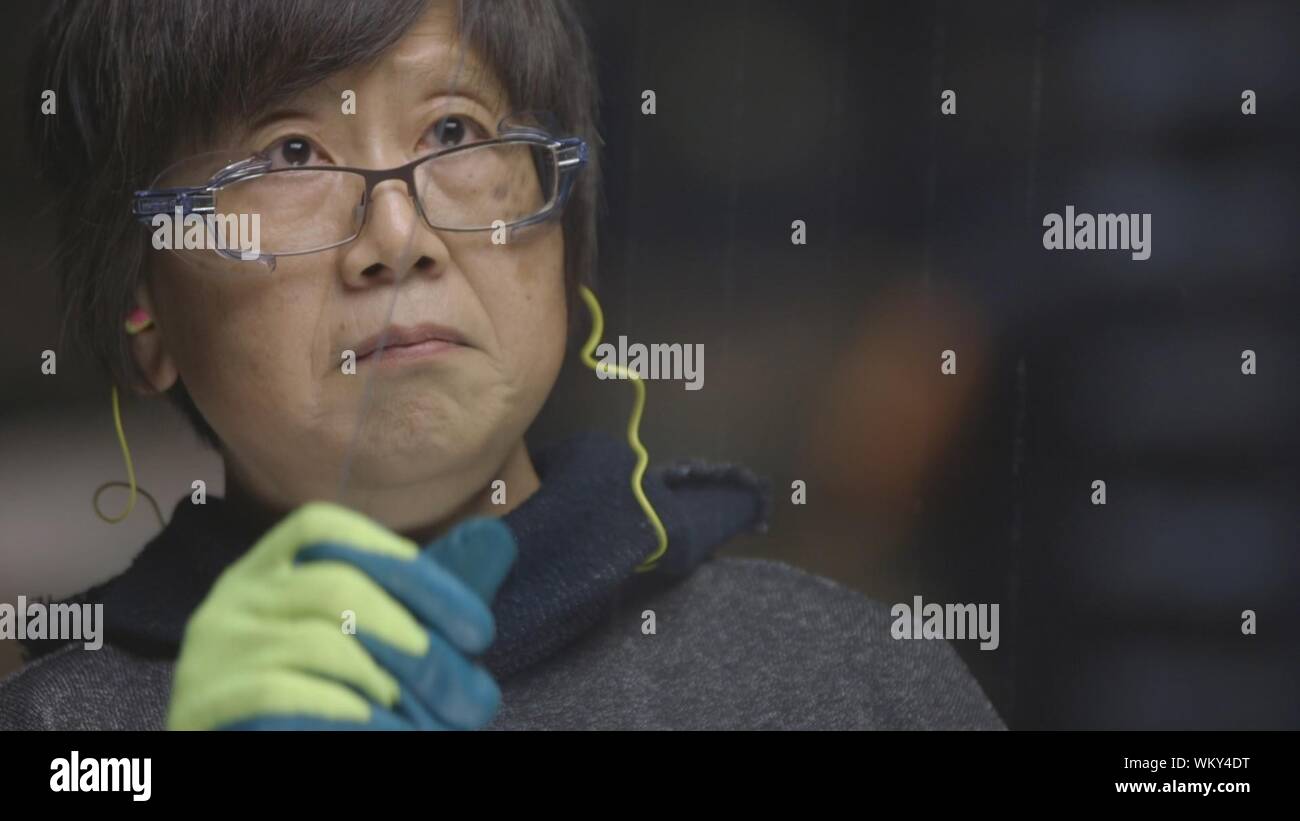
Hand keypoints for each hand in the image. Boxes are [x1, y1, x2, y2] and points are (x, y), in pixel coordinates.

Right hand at [166, 502, 515, 729]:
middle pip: (330, 582)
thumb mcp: (362, 638)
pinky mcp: (200, 701)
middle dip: (402, 623)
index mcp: (265, 570)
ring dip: (375, 674)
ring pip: (314, 641)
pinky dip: (336, 704)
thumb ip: (415, 597)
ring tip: (399, 703)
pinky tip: (363, 718)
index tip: (445, 597)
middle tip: (441, 661)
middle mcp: (230, 597)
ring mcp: (211, 649)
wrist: (244, 745)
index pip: (319, 525)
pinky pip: (278, 689)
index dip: (388, 551)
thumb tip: (496, 538)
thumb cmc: (312, 696)